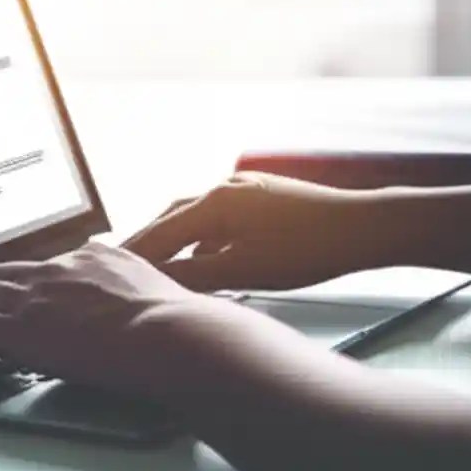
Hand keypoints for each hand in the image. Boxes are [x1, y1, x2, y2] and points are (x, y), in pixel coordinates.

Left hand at [0, 241, 204, 398]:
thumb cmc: (176, 322)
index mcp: (92, 258)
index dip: (34, 287)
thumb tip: (147, 300)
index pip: (47, 265)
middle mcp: (57, 269)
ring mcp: (34, 296)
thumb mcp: (156, 287)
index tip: (33, 305)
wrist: (167, 333)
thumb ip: (138, 286)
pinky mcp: (19, 328)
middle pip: (1, 272)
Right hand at [123, 171, 379, 291]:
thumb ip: (195, 276)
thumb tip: (155, 283)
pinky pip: (221, 219)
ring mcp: (247, 189)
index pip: (159, 233)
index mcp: (213, 202)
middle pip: (173, 218)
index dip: (132, 256)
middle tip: (122, 268)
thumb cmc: (306, 250)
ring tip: (159, 266)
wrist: (364, 227)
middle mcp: (224, 188)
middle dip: (149, 244)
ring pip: (198, 218)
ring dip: (177, 241)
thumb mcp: (243, 271)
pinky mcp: (266, 197)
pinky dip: (204, 239)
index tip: (106, 273)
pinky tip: (208, 259)